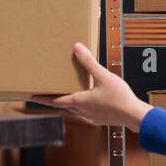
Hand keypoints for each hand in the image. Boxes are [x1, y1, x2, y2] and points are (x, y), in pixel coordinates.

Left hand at [35, 43, 152, 130]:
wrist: (134, 116)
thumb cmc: (119, 97)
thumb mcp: (102, 76)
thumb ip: (88, 62)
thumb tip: (76, 47)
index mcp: (79, 101)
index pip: (56, 100)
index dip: (43, 98)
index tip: (32, 97)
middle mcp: (83, 111)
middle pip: (64, 105)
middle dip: (55, 99)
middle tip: (47, 94)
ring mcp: (92, 116)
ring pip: (76, 109)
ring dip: (70, 102)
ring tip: (69, 93)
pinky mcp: (102, 118)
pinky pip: (88, 111)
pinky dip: (84, 105)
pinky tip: (91, 99)